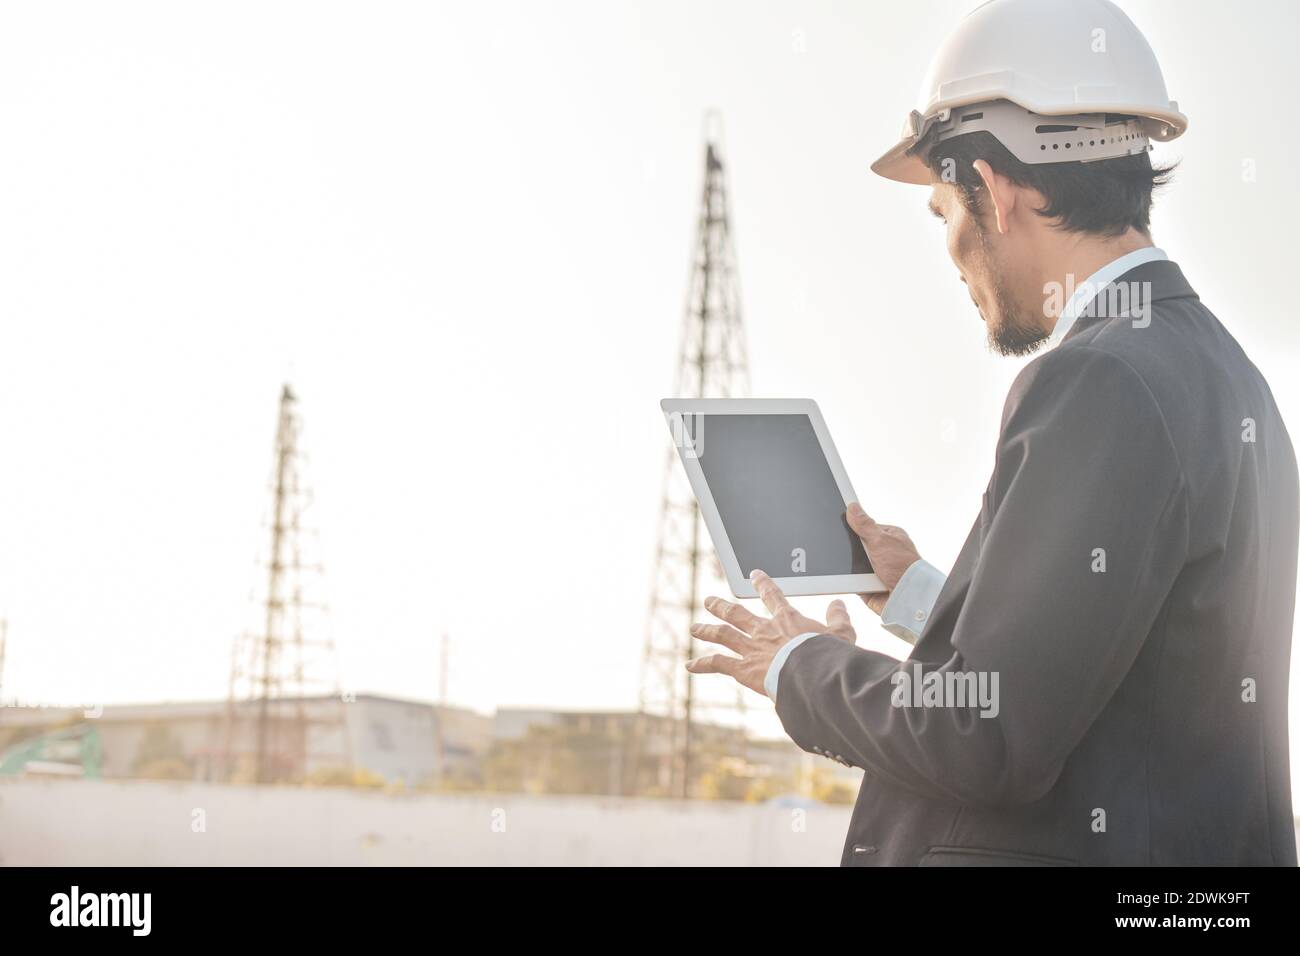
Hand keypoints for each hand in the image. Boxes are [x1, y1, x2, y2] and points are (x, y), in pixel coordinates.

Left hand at [685, 569, 855, 696]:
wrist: (812, 674)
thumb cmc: (829, 656)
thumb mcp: (842, 634)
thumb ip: (838, 618)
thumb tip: (838, 604)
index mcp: (787, 620)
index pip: (773, 595)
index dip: (763, 584)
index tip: (755, 575)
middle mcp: (764, 630)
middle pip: (737, 613)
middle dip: (721, 607)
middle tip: (709, 601)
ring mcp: (751, 648)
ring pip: (723, 635)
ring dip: (707, 630)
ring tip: (694, 628)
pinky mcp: (743, 668)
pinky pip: (718, 663)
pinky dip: (702, 664)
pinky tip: (689, 666)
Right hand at [846, 502, 921, 615]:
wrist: (908, 597)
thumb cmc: (904, 567)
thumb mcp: (881, 540)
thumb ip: (864, 524)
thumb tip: (853, 507)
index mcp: (889, 537)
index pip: (865, 527)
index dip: (853, 526)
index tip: (840, 523)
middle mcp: (884, 552)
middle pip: (857, 546)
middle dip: (852, 550)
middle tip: (852, 551)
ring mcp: (877, 569)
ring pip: (854, 564)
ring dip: (853, 568)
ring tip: (861, 570)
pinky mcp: (869, 585)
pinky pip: (853, 580)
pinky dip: (853, 580)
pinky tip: (856, 580)